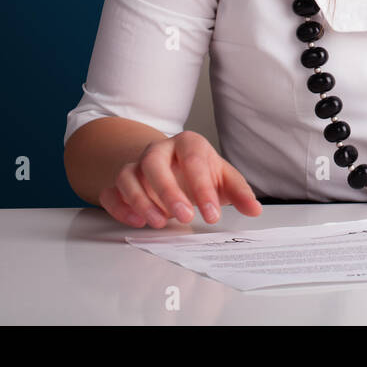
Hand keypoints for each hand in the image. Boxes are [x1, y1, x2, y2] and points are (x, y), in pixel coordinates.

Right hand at [98, 130, 262, 228]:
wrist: (172, 164)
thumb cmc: (200, 171)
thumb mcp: (222, 177)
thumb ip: (239, 192)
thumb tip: (254, 209)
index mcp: (188, 143)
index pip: (193, 160)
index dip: (203, 188)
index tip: (212, 214)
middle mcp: (159, 150)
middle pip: (154, 163)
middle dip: (168, 191)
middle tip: (184, 217)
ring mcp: (136, 164)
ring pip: (128, 176)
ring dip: (142, 201)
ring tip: (160, 223)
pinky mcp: (119, 182)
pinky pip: (111, 192)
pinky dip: (120, 207)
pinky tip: (136, 221)